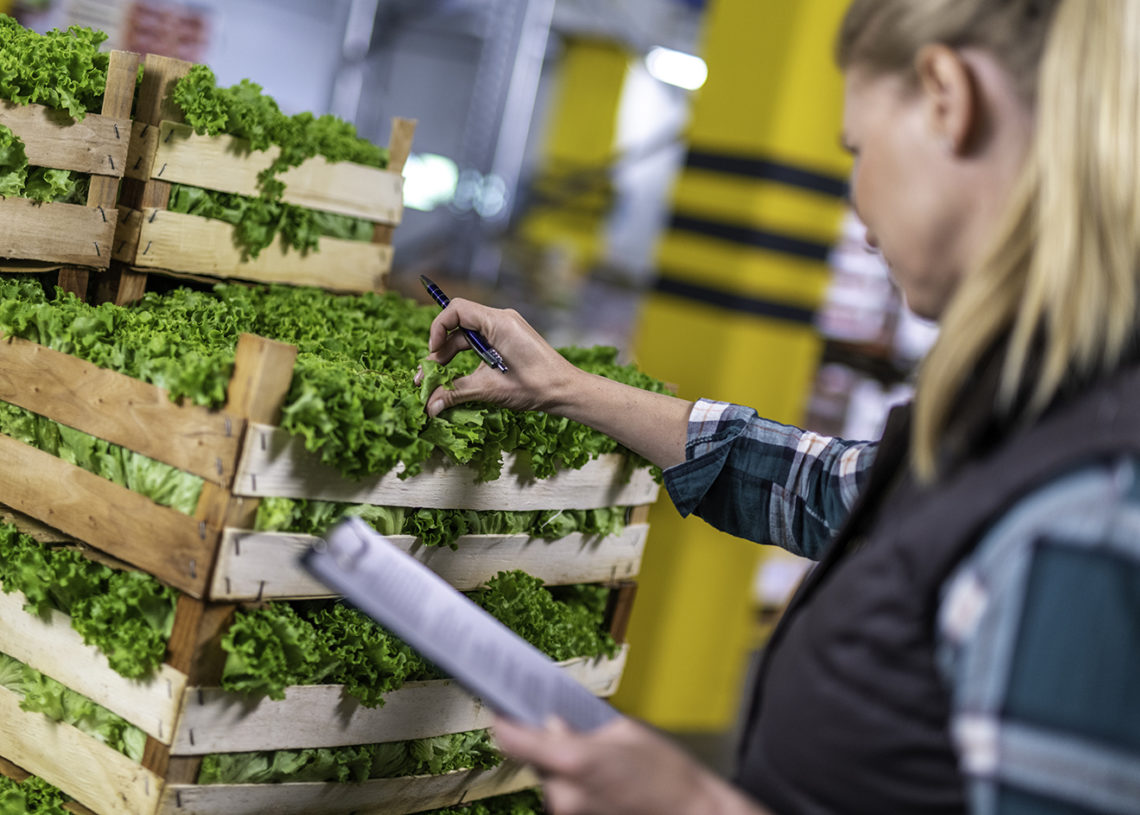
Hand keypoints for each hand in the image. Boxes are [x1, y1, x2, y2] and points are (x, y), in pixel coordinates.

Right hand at [416, 298, 582, 418]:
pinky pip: (481, 345)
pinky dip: (467, 361)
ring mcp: (506, 330)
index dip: (437, 329)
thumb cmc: (536, 385)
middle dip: (440, 351)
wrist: (567, 391)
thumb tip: (429, 405)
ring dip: (451, 359)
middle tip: (427, 377)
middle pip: (459, 327)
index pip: (456, 310)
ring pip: (468, 338)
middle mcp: (501, 320)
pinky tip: (459, 380)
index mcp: (498, 322)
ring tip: (438, 383)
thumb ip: (457, 393)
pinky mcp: (509, 342)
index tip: (432, 355)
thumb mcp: (491, 389)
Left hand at [492, 715, 770, 814]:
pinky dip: (576, 787)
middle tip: (576, 733)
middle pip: (535, 760)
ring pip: (550, 781)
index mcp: (574, 760)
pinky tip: (605, 782)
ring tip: (603, 764)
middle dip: (548, 745)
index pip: (514, 740)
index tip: (498, 711)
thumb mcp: (625, 732)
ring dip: (564, 769)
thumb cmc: (667, 774)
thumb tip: (551, 724)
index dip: (503, 723)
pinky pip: (565, 798)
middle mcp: (564, 793)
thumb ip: (580, 728)